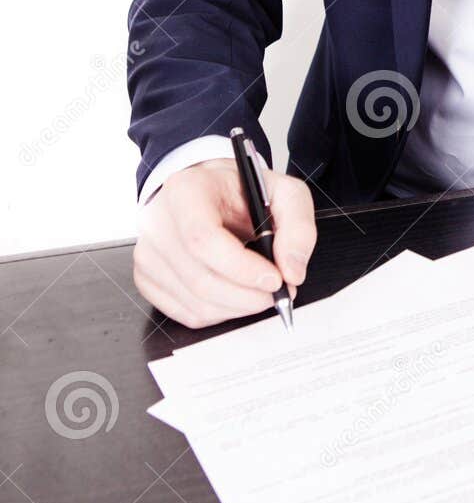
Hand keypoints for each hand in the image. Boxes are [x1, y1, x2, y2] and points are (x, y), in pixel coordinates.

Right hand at [133, 158, 316, 328]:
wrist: (206, 189)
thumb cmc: (239, 191)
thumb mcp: (282, 191)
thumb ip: (297, 226)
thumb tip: (292, 271)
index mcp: (186, 191)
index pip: (203, 239)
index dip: (241, 268)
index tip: (274, 278)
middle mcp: (158, 222)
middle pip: (201, 279)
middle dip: (248, 296)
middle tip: (277, 292)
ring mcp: (147, 253)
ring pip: (195, 303)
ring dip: (238, 308)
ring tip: (259, 292)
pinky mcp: (146, 278)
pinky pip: (185, 313)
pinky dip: (219, 313)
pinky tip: (235, 294)